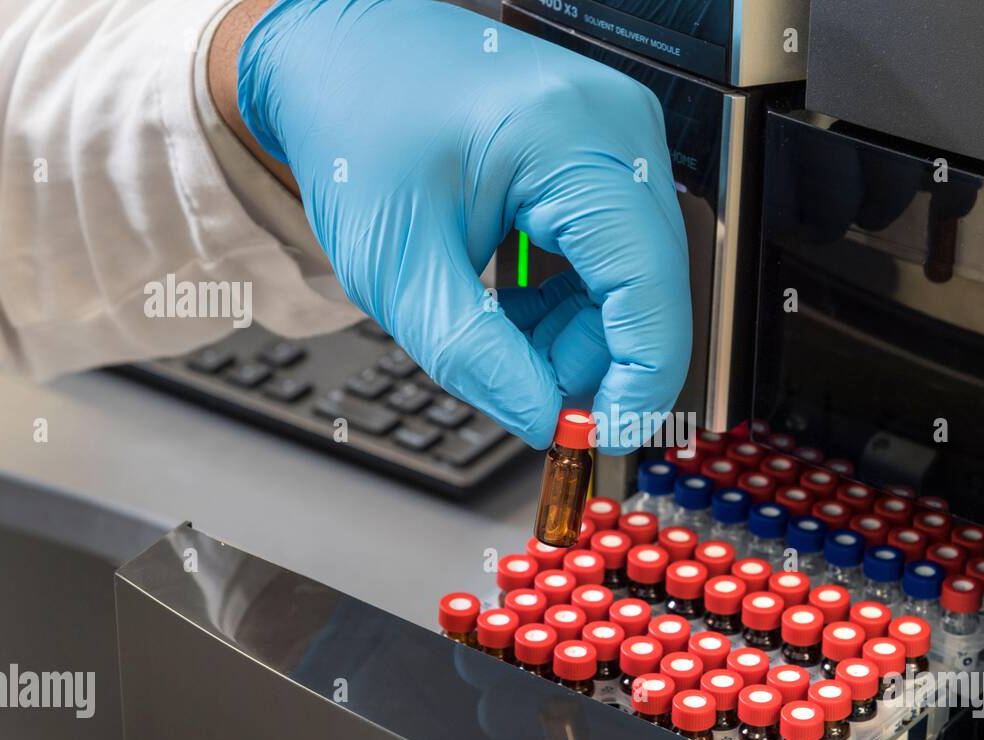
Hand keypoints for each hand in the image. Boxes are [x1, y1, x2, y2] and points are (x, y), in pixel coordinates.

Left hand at [235, 0, 691, 450]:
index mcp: (573, 138)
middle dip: (593, 358)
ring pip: (632, 278)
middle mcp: (616, 127)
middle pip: (647, 285)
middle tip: (532, 398)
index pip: (649, 283)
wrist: (334, 58)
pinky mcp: (603, 154)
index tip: (603, 437)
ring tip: (502, 342)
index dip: (638, 378)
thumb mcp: (398, 265)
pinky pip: (612, 253)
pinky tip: (515, 311)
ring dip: (576, 334)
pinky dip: (569, 301)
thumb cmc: (356, 126)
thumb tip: (541, 417)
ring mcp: (617, 136)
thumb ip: (476, 357)